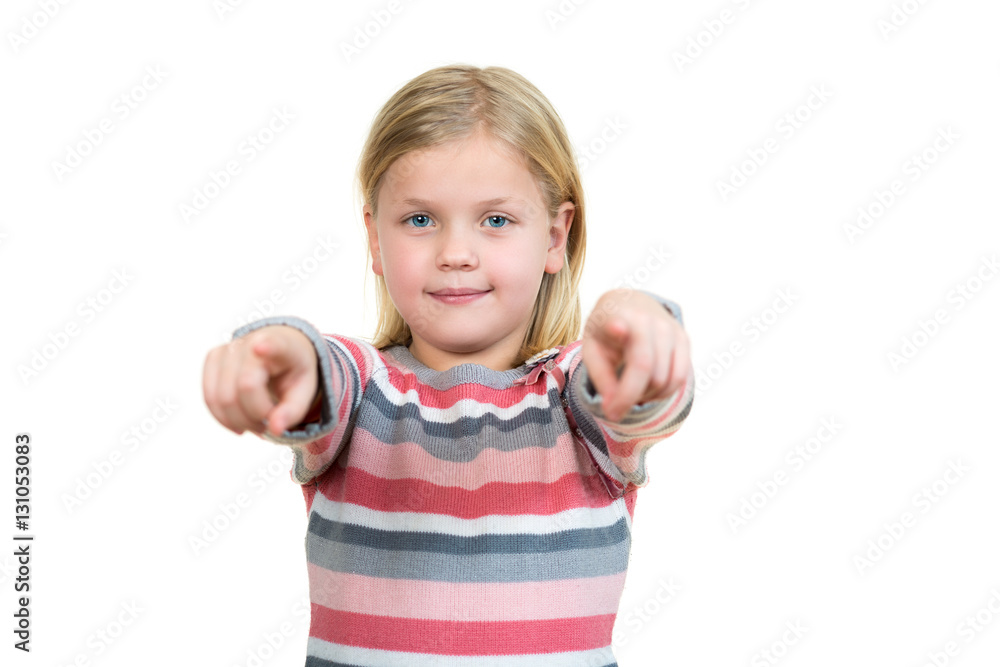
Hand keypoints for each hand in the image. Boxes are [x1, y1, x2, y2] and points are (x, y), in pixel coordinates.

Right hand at [203, 326, 319, 436]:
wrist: (278, 350)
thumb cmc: (292, 372)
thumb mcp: (303, 391)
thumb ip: (293, 411)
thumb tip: (275, 429)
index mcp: (282, 345)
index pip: (272, 345)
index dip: (266, 347)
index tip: (260, 347)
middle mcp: (249, 342)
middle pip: (243, 389)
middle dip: (256, 418)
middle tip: (270, 425)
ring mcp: (227, 348)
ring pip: (221, 398)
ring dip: (239, 422)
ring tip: (257, 425)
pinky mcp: (212, 358)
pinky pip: (210, 398)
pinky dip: (224, 418)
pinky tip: (240, 423)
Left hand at [581, 289, 691, 421]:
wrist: (629, 305)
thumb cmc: (606, 333)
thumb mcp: (592, 351)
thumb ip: (600, 379)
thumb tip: (613, 411)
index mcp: (617, 316)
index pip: (623, 329)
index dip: (619, 330)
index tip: (617, 328)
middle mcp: (649, 319)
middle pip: (646, 370)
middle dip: (629, 397)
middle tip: (614, 404)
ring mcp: (670, 328)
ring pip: (666, 379)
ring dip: (648, 396)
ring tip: (631, 391)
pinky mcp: (684, 339)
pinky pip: (680, 378)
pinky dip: (664, 393)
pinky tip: (648, 389)